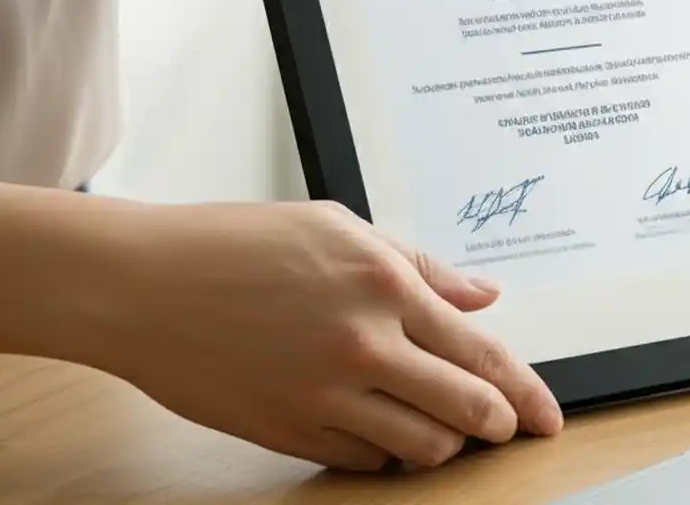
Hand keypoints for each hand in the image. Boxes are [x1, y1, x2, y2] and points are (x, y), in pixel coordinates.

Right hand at [100, 200, 562, 470]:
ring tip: (439, 425)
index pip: (481, 352)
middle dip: (497, 425)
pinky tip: (380, 428)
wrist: (141, 285)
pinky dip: (386, 452)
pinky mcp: (289, 431)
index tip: (548, 416)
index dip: (527, 392)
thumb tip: (484, 294)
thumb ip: (420, 266)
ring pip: (421, 448)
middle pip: (466, 410)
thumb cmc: (234, 244)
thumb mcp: (335, 228)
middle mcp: (363, 345)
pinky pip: (364, 461)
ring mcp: (324, 395)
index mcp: (384, 284)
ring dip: (443, 443)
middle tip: (502, 426)